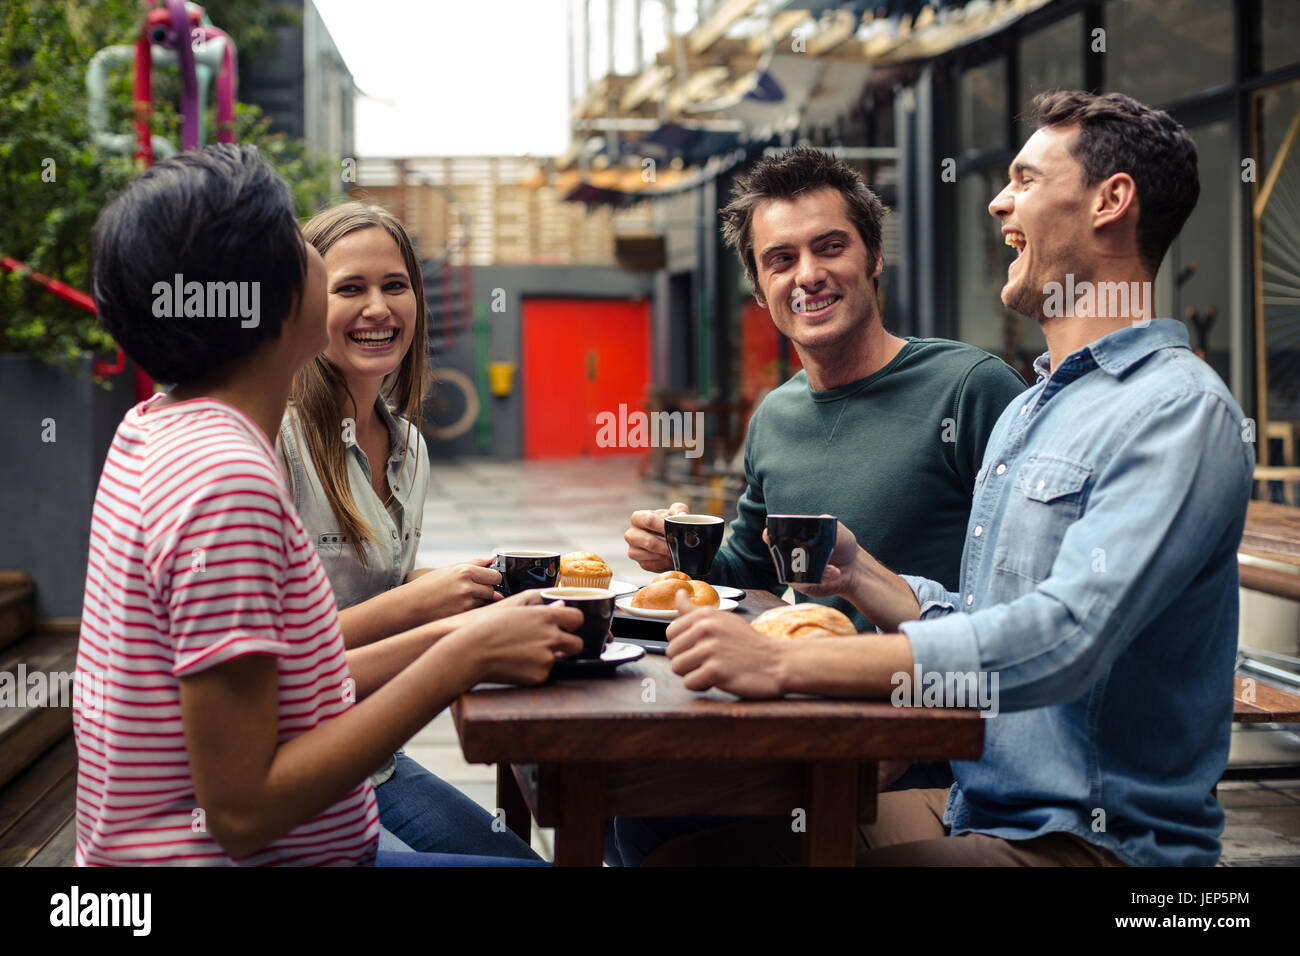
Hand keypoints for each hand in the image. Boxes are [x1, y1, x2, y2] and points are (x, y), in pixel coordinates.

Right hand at [402, 558, 501, 619]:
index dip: (493, 579)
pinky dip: (472, 612)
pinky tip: (458, 609)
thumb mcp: (449, 569)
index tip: (488, 581)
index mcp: (465, 571)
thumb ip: (474, 563)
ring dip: (479, 603)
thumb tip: (492, 559)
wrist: (409, 606)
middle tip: (471, 592)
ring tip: (461, 601)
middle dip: (486, 592)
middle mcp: (467, 587)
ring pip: (485, 603)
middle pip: (492, 591)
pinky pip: (476, 614)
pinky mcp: (461, 617)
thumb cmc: (428, 586)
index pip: (495, 576)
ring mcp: (465, 604)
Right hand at [439, 603, 583, 686]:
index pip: (577, 617)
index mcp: (546, 617)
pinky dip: (536, 671)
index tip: (568, 626)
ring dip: (549, 657)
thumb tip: (561, 606)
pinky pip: (545, 673)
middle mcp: (551, 637)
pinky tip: (517, 664)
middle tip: (555, 645)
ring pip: (560, 659)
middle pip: (577, 644)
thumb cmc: (487, 628)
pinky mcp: (539, 676)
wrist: (470, 653)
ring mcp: (547, 658)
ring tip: (525, 654)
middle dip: (569, 645)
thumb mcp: (515, 611)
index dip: (574, 623)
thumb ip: (543, 609)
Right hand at [624, 501, 688, 571]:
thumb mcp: (675, 512)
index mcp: (637, 518)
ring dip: (666, 554)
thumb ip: (679, 509)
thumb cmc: (670, 522)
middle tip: (678, 545)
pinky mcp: (641, 563)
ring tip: (677, 551)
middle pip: (648, 542)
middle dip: (666, 545)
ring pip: (651, 555)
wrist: (670, 539)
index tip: (674, 530)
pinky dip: (665, 563)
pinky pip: (654, 565)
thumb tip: (681, 516)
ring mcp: (634, 550)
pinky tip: (672, 558)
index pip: (648, 520)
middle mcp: (631, 535)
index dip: (662, 526)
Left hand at [664, 590, 788, 697]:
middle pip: (671, 652)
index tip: (701, 646)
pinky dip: (701, 685)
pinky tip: (718, 679)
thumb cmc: (746, 642)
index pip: (670, 633)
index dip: (684, 644)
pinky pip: (689, 683)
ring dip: (693, 673)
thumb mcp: (722, 619)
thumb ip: (694, 610)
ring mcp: (710, 649)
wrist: (776, 661)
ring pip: (677, 668)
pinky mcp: (715, 671)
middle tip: (710, 660)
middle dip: (687, 660)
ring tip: (713, 669)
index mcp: (704, 615)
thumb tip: (678, 593)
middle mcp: (705, 628)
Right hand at [766, 520, 861, 598]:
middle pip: (779, 555)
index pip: (774, 537)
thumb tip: (821, 519)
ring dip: (811, 568)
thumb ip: (827, 523)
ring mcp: (795, 571)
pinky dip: (821, 578)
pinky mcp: (803, 585)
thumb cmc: (842, 546)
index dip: (768, 536)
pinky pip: (803, 583)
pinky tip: (835, 572)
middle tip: (810, 553)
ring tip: (832, 568)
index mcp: (794, 539)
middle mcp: (791, 555)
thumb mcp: (837, 530)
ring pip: (792, 571)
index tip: (768, 534)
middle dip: (792, 555)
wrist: (854, 568)